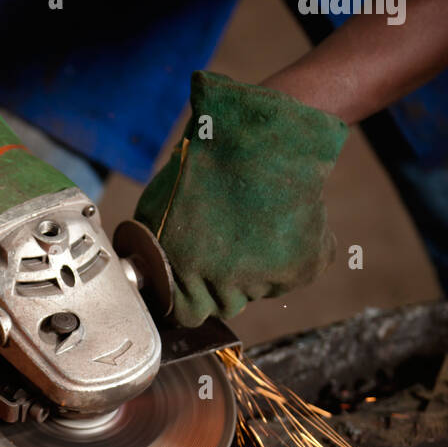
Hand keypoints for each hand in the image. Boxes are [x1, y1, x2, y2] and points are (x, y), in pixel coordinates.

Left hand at [135, 72, 347, 324]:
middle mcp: (222, 278)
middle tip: (232, 243)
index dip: (190, 298)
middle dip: (226, 282)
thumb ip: (155, 247)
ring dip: (258, 266)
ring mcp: (261, 277)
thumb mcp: (160, 204)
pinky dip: (291, 257)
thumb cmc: (208, 162)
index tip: (196, 283)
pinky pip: (289, 279)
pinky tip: (281, 223)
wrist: (266, 134)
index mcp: (185, 265)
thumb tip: (149, 277)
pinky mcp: (298, 268)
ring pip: (257, 290)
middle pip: (224, 305)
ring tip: (256, 222)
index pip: (186, 312)